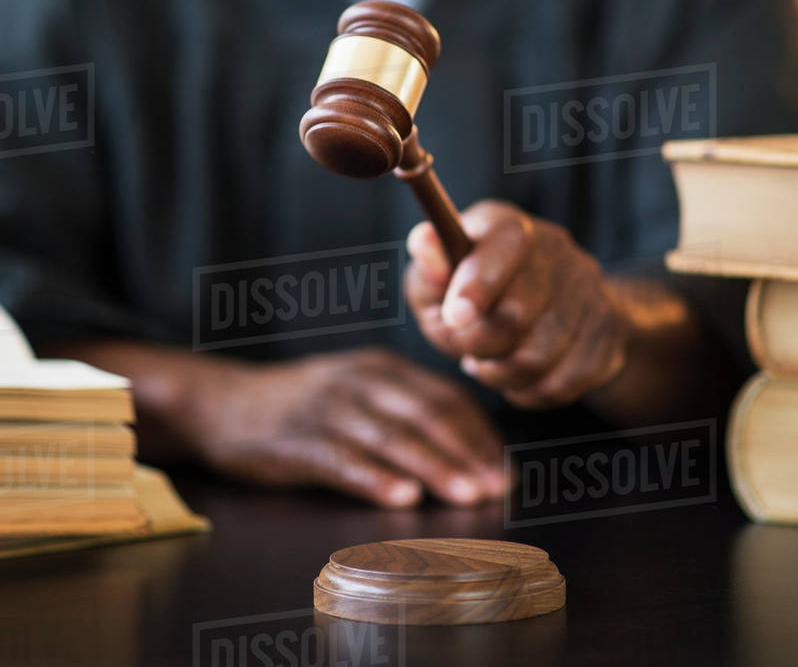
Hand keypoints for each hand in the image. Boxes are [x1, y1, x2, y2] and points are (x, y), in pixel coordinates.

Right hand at [184, 346, 507, 507]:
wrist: (223, 402)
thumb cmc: (305, 406)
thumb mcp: (357, 391)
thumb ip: (405, 411)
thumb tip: (470, 453)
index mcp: (381, 367)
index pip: (444, 396)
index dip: (479, 433)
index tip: (508, 469)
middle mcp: (358, 380)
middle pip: (424, 414)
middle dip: (466, 452)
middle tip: (498, 488)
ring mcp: (325, 408)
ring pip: (389, 437)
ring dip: (432, 467)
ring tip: (466, 495)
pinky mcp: (294, 440)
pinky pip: (340, 459)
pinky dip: (373, 477)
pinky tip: (399, 497)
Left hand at [405, 201, 629, 408]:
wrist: (540, 307)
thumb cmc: (468, 293)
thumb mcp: (436, 281)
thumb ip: (428, 270)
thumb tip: (425, 243)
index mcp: (505, 226)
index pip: (505, 243)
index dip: (478, 283)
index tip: (454, 318)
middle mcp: (554, 247)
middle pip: (518, 313)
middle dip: (479, 343)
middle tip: (465, 346)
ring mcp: (587, 287)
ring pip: (540, 356)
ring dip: (501, 373)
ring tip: (487, 362)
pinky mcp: (607, 328)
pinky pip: (565, 382)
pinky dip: (530, 391)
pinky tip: (515, 377)